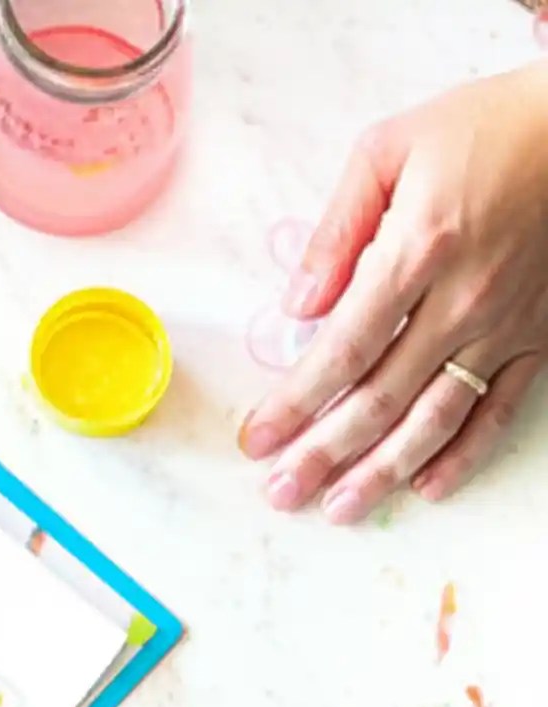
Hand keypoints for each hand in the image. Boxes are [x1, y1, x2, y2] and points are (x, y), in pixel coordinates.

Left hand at [238, 59, 547, 523]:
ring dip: (384, 470)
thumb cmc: (481, 129)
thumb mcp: (389, 150)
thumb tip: (297, 304)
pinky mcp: (541, 336)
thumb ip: (337, 230)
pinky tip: (427, 485)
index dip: (295, 402)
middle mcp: (463, 301)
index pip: (341, 349)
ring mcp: (507, 326)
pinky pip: (500, 409)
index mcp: (416, 251)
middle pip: (380, 398)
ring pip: (437, 418)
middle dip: (324, 453)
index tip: (257, 438)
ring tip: (338, 508)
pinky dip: (464, 453)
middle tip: (281, 493)